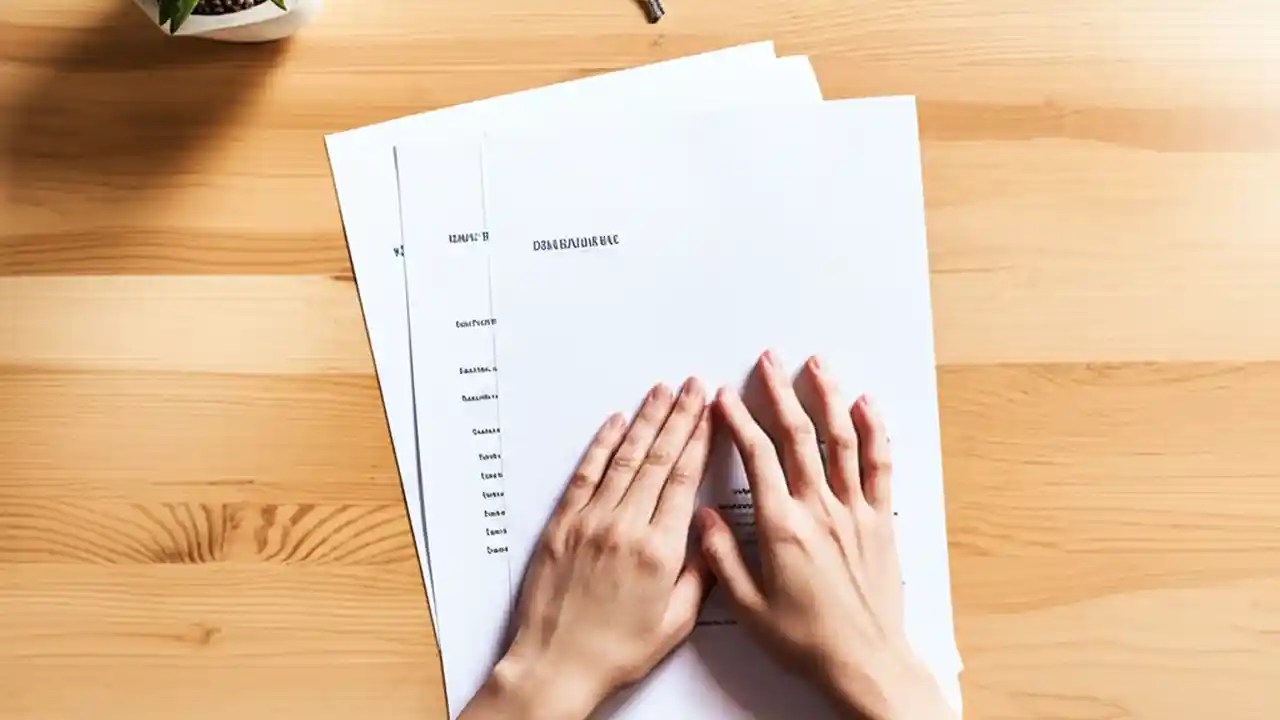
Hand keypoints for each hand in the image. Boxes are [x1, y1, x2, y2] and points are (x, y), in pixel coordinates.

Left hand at [461, 379, 712, 719]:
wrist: (558, 665)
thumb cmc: (616, 651)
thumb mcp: (676, 622)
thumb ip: (699, 575)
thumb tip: (710, 534)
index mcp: (659, 551)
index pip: (683, 479)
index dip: (698, 440)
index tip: (709, 413)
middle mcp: (625, 528)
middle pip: (658, 459)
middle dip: (680, 417)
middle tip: (693, 387)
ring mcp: (590, 522)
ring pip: (624, 458)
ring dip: (646, 420)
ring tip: (662, 392)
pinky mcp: (562, 525)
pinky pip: (585, 475)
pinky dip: (601, 445)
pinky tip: (615, 422)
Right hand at [699, 352, 953, 719]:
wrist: (864, 663)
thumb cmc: (807, 641)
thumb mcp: (747, 607)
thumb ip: (722, 557)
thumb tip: (704, 518)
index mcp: (782, 528)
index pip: (757, 456)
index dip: (738, 420)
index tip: (725, 397)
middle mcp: (820, 510)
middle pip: (798, 435)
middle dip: (779, 392)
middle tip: (768, 360)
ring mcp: (855, 511)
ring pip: (841, 438)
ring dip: (827, 396)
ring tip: (816, 364)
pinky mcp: (880, 520)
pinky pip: (879, 464)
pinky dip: (874, 429)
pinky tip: (865, 404)